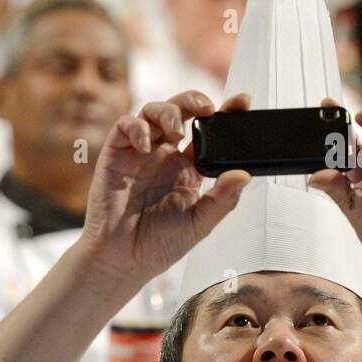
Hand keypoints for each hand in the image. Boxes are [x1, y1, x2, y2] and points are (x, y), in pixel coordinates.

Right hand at [79, 90, 250, 288]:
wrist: (120, 261)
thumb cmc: (157, 246)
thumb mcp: (199, 224)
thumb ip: (222, 199)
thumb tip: (245, 174)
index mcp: (187, 169)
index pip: (208, 133)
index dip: (225, 113)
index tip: (242, 102)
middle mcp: (164, 156)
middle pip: (181, 111)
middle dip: (195, 101)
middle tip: (207, 109)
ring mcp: (139, 153)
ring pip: (154, 111)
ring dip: (169, 111)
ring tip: (177, 130)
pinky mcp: (115, 154)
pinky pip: (125, 126)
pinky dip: (137, 127)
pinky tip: (147, 144)